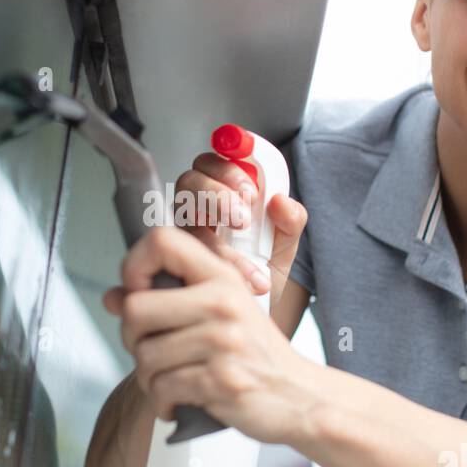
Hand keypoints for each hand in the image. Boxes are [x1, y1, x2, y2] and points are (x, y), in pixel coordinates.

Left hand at [102, 226, 321, 445]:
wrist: (301, 398)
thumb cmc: (256, 356)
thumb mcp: (221, 314)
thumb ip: (167, 300)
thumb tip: (111, 296)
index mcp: (222, 278)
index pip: (162, 241)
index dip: (134, 264)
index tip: (138, 292)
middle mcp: (223, 303)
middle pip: (135, 308)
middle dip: (132, 338)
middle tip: (151, 352)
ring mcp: (223, 341)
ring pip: (144, 355)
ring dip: (149, 378)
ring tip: (171, 380)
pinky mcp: (220, 380)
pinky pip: (162, 388)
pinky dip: (164, 402)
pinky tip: (180, 401)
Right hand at [173, 152, 307, 308]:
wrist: (258, 305)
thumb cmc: (265, 265)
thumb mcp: (286, 241)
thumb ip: (291, 218)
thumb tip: (281, 202)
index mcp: (224, 188)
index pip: (215, 161)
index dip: (227, 167)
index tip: (250, 191)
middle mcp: (199, 205)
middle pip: (190, 181)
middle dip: (216, 196)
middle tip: (242, 220)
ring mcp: (184, 231)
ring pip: (180, 216)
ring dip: (211, 234)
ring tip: (243, 259)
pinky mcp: (175, 259)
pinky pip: (179, 256)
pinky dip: (209, 267)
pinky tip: (236, 280)